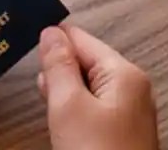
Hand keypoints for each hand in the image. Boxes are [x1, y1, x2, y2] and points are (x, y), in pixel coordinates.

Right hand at [37, 24, 158, 149]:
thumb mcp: (69, 106)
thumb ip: (60, 67)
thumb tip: (52, 34)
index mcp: (126, 74)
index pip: (83, 40)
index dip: (55, 41)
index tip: (32, 44)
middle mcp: (135, 89)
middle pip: (90, 63)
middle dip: (61, 68)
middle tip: (39, 77)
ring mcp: (132, 113)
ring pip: (93, 87)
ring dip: (68, 89)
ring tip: (48, 94)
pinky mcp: (125, 133)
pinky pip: (99, 108)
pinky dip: (79, 108)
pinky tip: (66, 120)